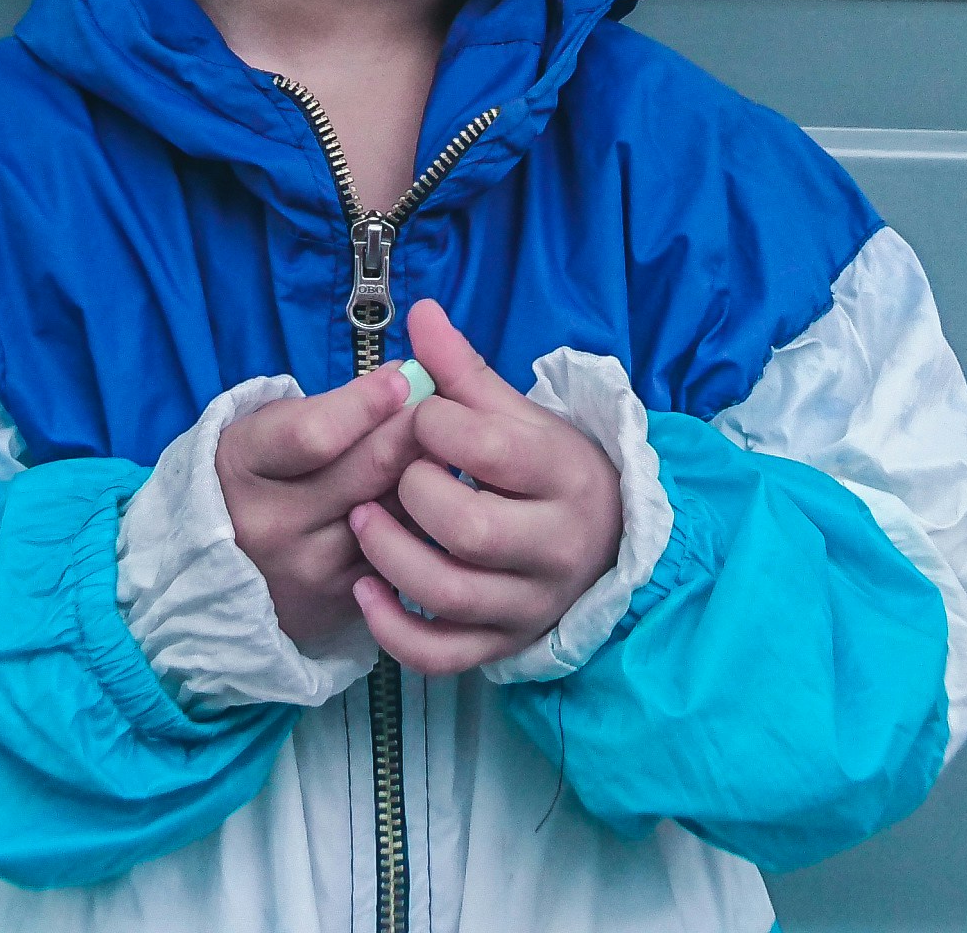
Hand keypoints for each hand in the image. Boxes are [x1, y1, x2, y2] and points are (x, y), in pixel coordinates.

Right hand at [218, 364, 421, 644]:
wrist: (229, 559)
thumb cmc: (262, 471)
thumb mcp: (272, 426)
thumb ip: (333, 405)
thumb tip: (408, 378)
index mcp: (243, 463)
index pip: (313, 434)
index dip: (365, 404)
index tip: (403, 378)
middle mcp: (272, 523)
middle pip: (368, 470)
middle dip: (416, 430)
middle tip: (448, 405)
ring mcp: (309, 567)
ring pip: (398, 510)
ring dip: (428, 476)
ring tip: (443, 449)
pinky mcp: (343, 599)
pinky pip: (403, 549)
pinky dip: (422, 520)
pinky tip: (433, 501)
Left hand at [346, 300, 621, 673]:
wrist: (604, 542)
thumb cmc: (546, 470)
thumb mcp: (517, 416)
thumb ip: (464, 370)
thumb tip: (422, 313)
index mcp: (565, 476)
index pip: (491, 451)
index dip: (437, 428)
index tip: (422, 420)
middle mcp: (556, 547)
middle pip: (469, 530)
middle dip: (413, 495)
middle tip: (392, 475)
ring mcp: (529, 603)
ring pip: (449, 595)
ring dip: (390, 557)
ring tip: (362, 520)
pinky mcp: (501, 644)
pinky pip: (441, 655)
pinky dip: (394, 632)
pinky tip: (364, 591)